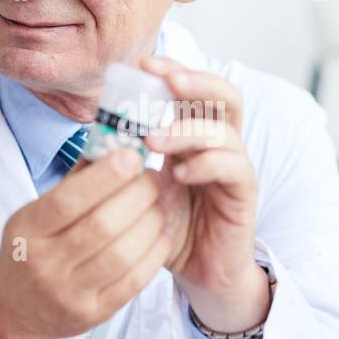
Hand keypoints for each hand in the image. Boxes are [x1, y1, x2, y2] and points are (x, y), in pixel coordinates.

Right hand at [0, 146, 173, 338]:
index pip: (68, 200)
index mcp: (26, 230)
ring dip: (151, 222)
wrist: (16, 310)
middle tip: (154, 179)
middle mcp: (44, 264)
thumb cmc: (33, 249)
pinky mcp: (92, 314)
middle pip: (102, 225)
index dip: (105, 177)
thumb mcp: (37, 212)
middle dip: (137, 196)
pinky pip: (133, 281)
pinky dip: (154, 253)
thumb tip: (113, 140)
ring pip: (122, 254)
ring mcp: (68, 293)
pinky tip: (162, 233)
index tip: (133, 156)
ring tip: (160, 204)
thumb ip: (75, 180)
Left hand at [140, 56, 270, 333]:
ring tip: (153, 139)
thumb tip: (94, 130)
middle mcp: (220, 145)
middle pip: (225, 95)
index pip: (192, 90)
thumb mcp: (139, 190)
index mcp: (194, 137)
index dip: (172, 70)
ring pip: (225, 130)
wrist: (198, 274)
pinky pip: (233, 167)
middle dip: (196, 81)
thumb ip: (125, 161)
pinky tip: (180, 174)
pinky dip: (206, 163)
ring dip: (187, 129)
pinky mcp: (244, 194)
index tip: (142, 64)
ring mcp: (235, 167)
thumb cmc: (168, 228)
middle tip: (166, 80)